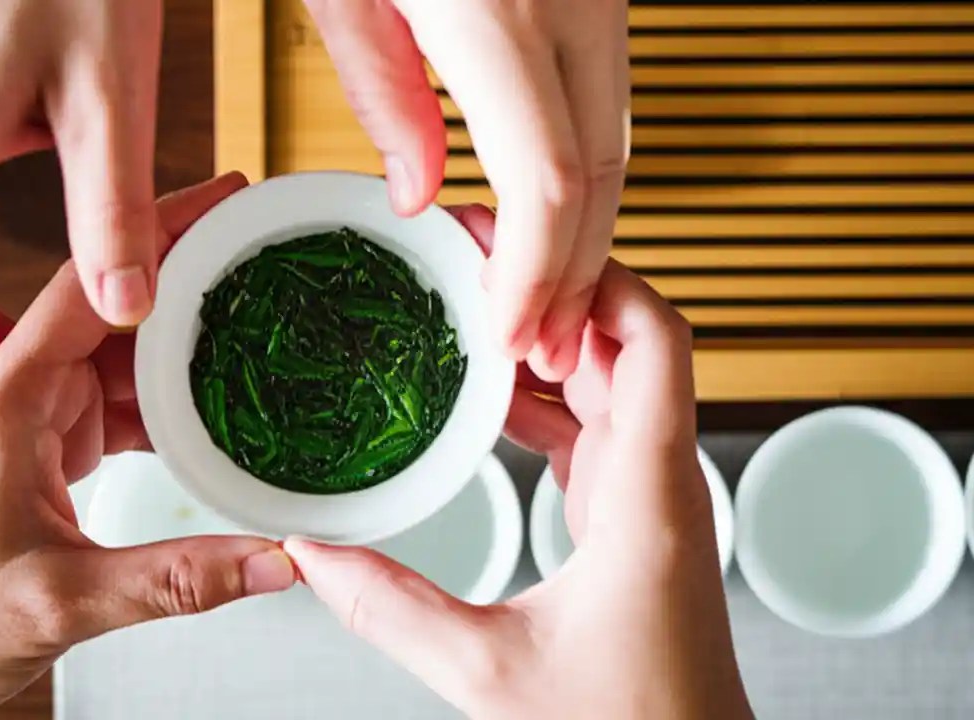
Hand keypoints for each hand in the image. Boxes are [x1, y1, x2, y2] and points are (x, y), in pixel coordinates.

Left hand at [0, 177, 295, 719]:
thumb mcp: (61, 600)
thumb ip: (176, 578)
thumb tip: (275, 559)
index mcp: (4, 398)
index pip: (92, 287)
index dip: (163, 236)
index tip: (225, 201)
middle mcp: (18, 395)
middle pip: (118, 315)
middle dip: (192, 287)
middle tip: (266, 264)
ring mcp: (35, 424)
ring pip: (126, 366)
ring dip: (188, 352)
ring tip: (261, 330)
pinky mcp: (48, 457)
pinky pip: (121, 412)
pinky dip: (171, 409)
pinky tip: (219, 406)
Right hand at [286, 207, 749, 718]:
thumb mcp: (489, 673)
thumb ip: (391, 610)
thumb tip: (313, 557)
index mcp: (649, 499)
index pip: (652, 341)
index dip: (597, 276)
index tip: (520, 250)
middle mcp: (659, 483)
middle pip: (621, 344)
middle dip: (550, 291)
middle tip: (470, 257)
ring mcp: (646, 501)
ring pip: (604, 385)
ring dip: (543, 344)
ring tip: (464, 309)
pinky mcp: (627, 523)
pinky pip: (588, 433)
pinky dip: (539, 401)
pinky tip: (480, 395)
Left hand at [305, 0, 628, 382]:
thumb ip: (381, 90)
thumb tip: (418, 199)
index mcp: (498, 16)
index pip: (545, 182)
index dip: (537, 276)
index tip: (513, 335)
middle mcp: (573, 6)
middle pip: (600, 176)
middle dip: (577, 277)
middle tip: (546, 349)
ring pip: (618, 141)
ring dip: (592, 231)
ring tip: (552, 305)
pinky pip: (608, 101)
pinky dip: (587, 172)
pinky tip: (555, 222)